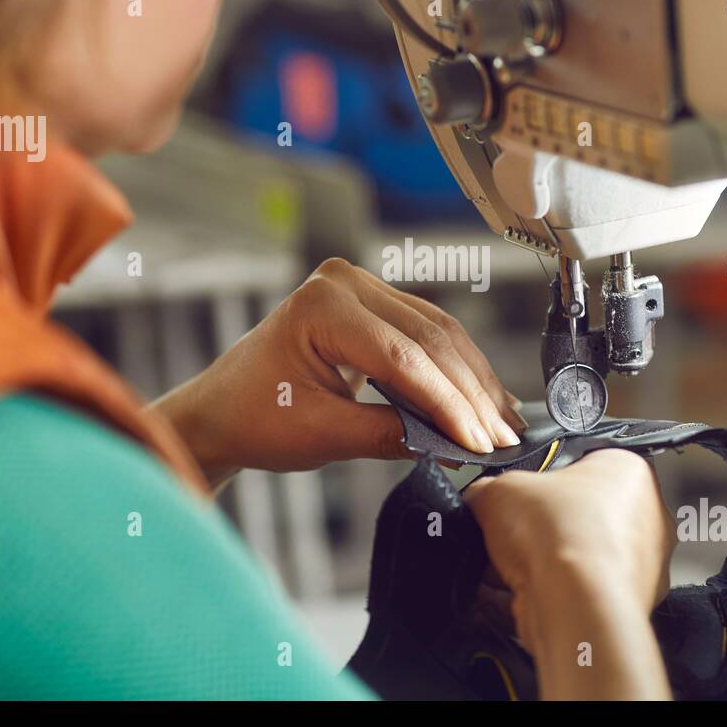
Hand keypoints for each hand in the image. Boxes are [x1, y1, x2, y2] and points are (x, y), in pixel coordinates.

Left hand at [153, 258, 525, 481]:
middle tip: (503, 436)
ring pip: (438, 333)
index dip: (448, 403)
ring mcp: (360, 288)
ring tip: (503, 422)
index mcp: (322, 305)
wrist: (222, 410)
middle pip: (430, 338)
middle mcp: (345, 282)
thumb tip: (454, 444)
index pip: (404, 356)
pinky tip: (483, 400)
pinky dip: (456, 371)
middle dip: (470, 393)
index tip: (480, 441)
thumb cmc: (256, 418)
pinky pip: (426, 335)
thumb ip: (390, 435)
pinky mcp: (373, 305)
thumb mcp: (323, 434)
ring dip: (473, 380)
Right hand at [465, 448, 676, 698]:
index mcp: (628, 471)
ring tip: (511, 564)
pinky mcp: (625, 604)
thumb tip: (481, 497)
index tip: (521, 493)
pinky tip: (520, 593)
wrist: (575, 602)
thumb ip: (490, 489)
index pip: (584, 464)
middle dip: (542, 525)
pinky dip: (549, 593)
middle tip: (512, 529)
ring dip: (544, 561)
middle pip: (580, 514)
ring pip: (579, 555)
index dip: (544, 480)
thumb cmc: (561, 536)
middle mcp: (646, 515)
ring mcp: (641, 564)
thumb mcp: (501, 490)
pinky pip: (580, 591)